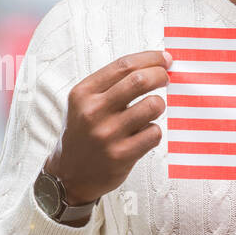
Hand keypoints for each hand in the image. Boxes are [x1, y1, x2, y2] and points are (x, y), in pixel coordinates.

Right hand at [45, 50, 171, 205]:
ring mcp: (107, 135)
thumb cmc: (84, 134)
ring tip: (153, 108)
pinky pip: (154, 133)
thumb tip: (153, 65)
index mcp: (83, 93)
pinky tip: (144, 134)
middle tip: (166, 78)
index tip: (164, 59)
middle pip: (139, 80)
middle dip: (160, 75)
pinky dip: (154, 131)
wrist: (69, 176)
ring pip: (152, 106)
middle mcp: (93, 112)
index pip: (123, 65)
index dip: (150, 58)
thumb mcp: (84, 104)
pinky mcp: (121, 155)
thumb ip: (111, 85)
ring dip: (159, 104)